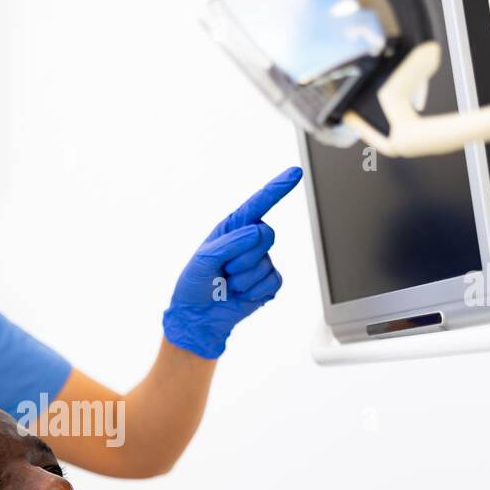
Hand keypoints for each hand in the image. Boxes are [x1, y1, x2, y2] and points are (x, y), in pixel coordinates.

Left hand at [162, 166, 302, 358]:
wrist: (198, 316)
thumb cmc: (194, 284)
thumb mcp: (202, 260)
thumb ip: (228, 244)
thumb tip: (256, 231)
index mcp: (233, 228)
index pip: (258, 204)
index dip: (277, 188)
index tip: (295, 173)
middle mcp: (250, 240)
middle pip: (266, 235)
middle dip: (244, 256)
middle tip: (225, 270)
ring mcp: (261, 261)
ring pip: (266, 263)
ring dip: (243, 279)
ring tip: (228, 284)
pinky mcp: (268, 282)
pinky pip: (273, 281)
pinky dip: (254, 292)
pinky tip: (240, 294)